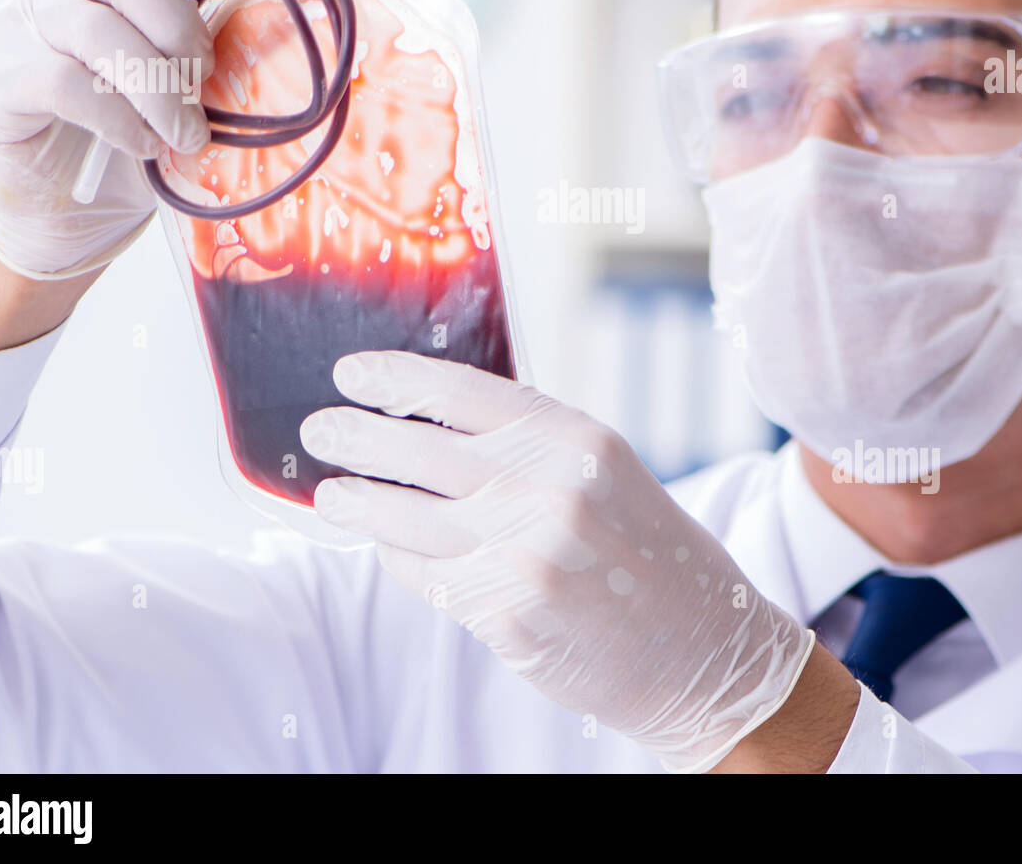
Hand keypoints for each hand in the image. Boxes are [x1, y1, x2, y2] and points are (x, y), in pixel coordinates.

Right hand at [0, 0, 232, 276]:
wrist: (73, 205)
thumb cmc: (137, 128)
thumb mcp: (184, 75)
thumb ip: (210, 35)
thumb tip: (271, 16)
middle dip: (178, 24)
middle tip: (205, 75)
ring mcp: (21, 24)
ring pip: (97, 31)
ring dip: (160, 87)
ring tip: (189, 132)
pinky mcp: (0, 77)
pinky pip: (65, 83)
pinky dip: (120, 119)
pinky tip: (146, 144)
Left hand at [300, 351, 814, 772]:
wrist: (702, 649)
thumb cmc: (650, 552)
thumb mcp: (604, 471)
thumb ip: (531, 443)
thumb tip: (436, 419)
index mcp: (576, 439)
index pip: (463, 391)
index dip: (398, 378)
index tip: (353, 373)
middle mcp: (548, 488)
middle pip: (421, 449)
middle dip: (358, 435)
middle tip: (319, 428)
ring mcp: (524, 553)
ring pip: (409, 515)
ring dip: (359, 501)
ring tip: (330, 492)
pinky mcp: (505, 613)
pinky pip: (427, 573)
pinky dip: (398, 557)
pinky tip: (383, 546)